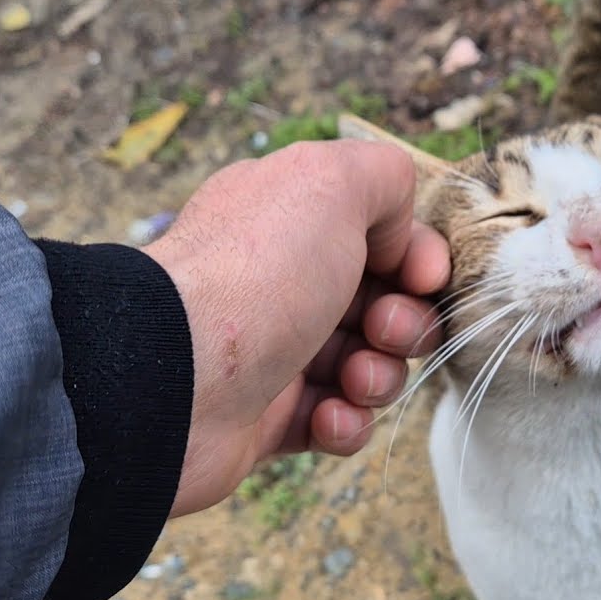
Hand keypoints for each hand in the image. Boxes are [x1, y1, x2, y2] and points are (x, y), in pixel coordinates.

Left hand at [143, 140, 449, 517]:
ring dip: (380, 376)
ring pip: (369, 366)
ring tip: (354, 380)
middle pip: (384, 303)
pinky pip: (337, 421)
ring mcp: (275, 352)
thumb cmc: (255, 276)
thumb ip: (383, 176)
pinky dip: (345, 423)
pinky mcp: (268, 417)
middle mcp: (281, 282)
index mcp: (290, 220)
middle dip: (405, 322)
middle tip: (384, 330)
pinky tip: (327, 418)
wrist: (176, 381)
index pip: (382, 237)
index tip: (424, 279)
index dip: (418, 258)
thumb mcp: (329, 183)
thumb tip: (401, 229)